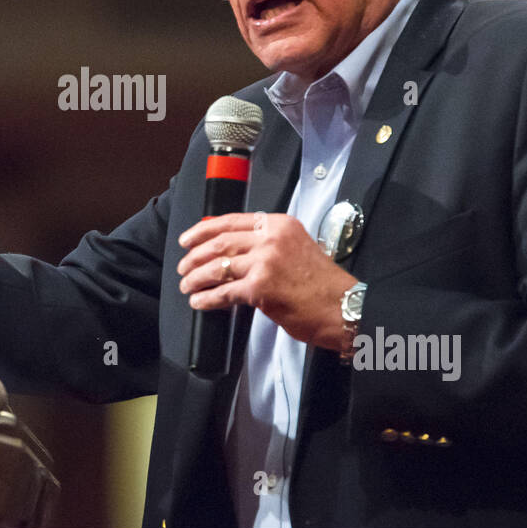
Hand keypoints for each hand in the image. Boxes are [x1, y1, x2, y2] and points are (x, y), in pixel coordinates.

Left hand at [177, 212, 358, 352]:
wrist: (343, 306)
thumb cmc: (322, 283)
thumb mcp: (296, 247)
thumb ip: (267, 243)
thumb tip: (233, 249)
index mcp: (278, 224)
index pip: (231, 221)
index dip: (203, 230)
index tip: (187, 239)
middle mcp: (271, 238)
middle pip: (220, 242)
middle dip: (195, 256)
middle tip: (183, 267)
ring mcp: (265, 262)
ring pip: (218, 266)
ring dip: (197, 278)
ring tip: (188, 286)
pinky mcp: (261, 288)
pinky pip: (224, 292)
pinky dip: (207, 298)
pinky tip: (199, 302)